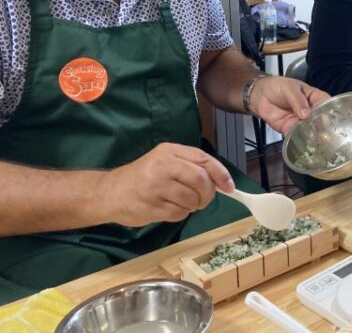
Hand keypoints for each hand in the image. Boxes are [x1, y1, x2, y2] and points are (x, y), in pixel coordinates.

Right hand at [101, 143, 233, 226]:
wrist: (109, 192)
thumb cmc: (142, 176)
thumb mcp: (164, 161)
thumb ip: (190, 166)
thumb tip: (221, 181)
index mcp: (169, 151)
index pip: (204, 159)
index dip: (221, 174)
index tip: (229, 187)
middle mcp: (163, 166)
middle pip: (201, 180)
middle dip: (208, 193)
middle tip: (203, 199)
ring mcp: (155, 187)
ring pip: (192, 199)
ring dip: (194, 205)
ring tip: (183, 203)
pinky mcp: (151, 206)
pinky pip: (179, 213)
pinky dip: (181, 214)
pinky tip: (169, 208)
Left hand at [251, 76, 329, 133]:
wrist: (259, 95)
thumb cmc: (277, 86)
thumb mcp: (289, 88)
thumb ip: (298, 100)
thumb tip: (306, 114)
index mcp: (314, 97)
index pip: (326, 104)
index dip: (330, 111)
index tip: (331, 117)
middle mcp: (310, 111)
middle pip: (320, 120)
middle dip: (322, 126)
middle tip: (323, 131)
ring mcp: (300, 121)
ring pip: (309, 130)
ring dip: (311, 135)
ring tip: (313, 138)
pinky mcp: (289, 129)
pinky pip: (296, 136)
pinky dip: (297, 139)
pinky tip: (300, 140)